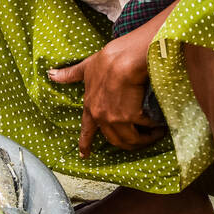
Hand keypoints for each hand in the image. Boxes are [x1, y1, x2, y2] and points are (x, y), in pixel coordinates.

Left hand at [49, 34, 164, 157]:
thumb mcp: (86, 67)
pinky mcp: (131, 117)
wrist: (124, 58)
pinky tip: (161, 124)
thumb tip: (51, 74)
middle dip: (129, 144)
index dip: (85, 144)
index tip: (85, 155)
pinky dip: (154, 127)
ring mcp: (116, 119)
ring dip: (144, 140)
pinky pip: (145, 128)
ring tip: (156, 134)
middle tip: (141, 141)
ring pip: (130, 140)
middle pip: (115, 140)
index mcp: (90, 107)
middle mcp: (101, 117)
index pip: (87, 130)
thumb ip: (71, 74)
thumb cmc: (107, 60)